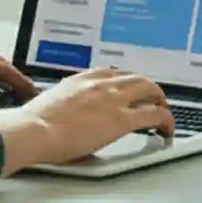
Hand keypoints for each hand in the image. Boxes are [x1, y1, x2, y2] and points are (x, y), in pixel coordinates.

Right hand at [0, 67, 173, 175]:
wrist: (34, 130)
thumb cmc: (35, 122)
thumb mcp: (51, 101)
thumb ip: (65, 101)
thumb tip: (64, 110)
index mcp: (82, 78)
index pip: (112, 73)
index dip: (124, 81)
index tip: (126, 89)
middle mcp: (100, 83)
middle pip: (134, 77)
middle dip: (146, 87)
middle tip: (152, 98)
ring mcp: (113, 99)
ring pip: (149, 89)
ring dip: (159, 99)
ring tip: (163, 110)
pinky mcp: (122, 119)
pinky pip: (155, 115)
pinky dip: (166, 120)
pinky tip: (167, 128)